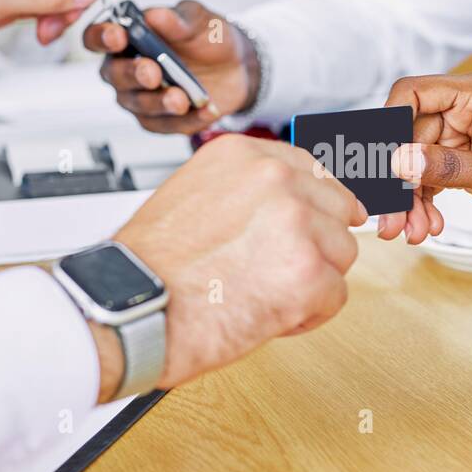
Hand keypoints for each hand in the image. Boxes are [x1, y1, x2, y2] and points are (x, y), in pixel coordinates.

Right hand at [85, 0, 257, 134]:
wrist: (237, 66)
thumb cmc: (208, 38)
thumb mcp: (199, 21)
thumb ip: (177, 19)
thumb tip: (155, 15)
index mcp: (126, 38)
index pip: (98, 38)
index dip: (102, 38)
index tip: (118, 36)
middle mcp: (126, 69)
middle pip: (115, 75)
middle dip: (133, 74)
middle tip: (152, 72)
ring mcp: (140, 98)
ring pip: (139, 105)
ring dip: (160, 102)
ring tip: (181, 98)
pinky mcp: (160, 120)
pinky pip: (168, 125)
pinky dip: (188, 120)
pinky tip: (205, 110)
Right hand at [107, 134, 367, 389]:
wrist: (129, 307)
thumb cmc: (150, 266)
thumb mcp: (193, 195)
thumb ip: (244, 191)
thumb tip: (290, 202)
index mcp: (245, 155)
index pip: (313, 168)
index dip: (319, 203)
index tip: (320, 220)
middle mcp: (275, 179)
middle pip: (337, 210)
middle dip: (316, 244)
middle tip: (275, 270)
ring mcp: (295, 223)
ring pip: (342, 253)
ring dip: (313, 280)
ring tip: (263, 294)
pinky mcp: (307, 273)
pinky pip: (335, 295)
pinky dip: (309, 315)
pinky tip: (268, 316)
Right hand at [378, 73, 471, 243]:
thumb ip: (449, 166)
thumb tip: (401, 161)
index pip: (413, 93)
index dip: (390, 123)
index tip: (381, 164)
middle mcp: (464, 109)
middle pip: (408, 135)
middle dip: (399, 179)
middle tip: (392, 218)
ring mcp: (462, 135)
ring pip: (414, 162)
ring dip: (409, 198)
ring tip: (413, 231)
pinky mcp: (463, 160)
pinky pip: (429, 177)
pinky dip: (424, 202)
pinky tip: (429, 225)